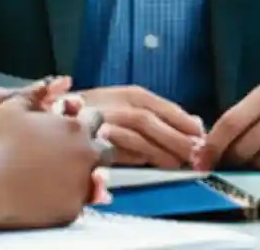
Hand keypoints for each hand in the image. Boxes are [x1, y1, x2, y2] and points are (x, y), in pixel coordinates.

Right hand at [0, 91, 111, 229]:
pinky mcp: (71, 210)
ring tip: (66, 175)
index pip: (96, 120)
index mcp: (76, 128)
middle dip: (93, 149)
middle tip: (75, 153)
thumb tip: (55, 83)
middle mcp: (86, 155)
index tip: (74, 126)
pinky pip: (81, 203)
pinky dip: (72, 197)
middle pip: (104, 151)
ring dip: (87, 175)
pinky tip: (56, 194)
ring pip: (97, 180)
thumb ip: (37, 94)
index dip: (84, 121)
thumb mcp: (13, 107)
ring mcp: (81, 184)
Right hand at [77, 86, 204, 168]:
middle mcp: (119, 104)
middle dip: (176, 139)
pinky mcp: (91, 139)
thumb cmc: (101, 111)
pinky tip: (150, 166)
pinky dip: (135, 158)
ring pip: (137, 135)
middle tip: (194, 154)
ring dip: (160, 151)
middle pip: (152, 121)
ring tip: (178, 163)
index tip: (202, 137)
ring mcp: (103, 121)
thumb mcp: (132, 104)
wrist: (57, 112)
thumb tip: (197, 123)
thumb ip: (161, 113)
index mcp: (132, 94)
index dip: (185, 124)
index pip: (166, 108)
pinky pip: (117, 150)